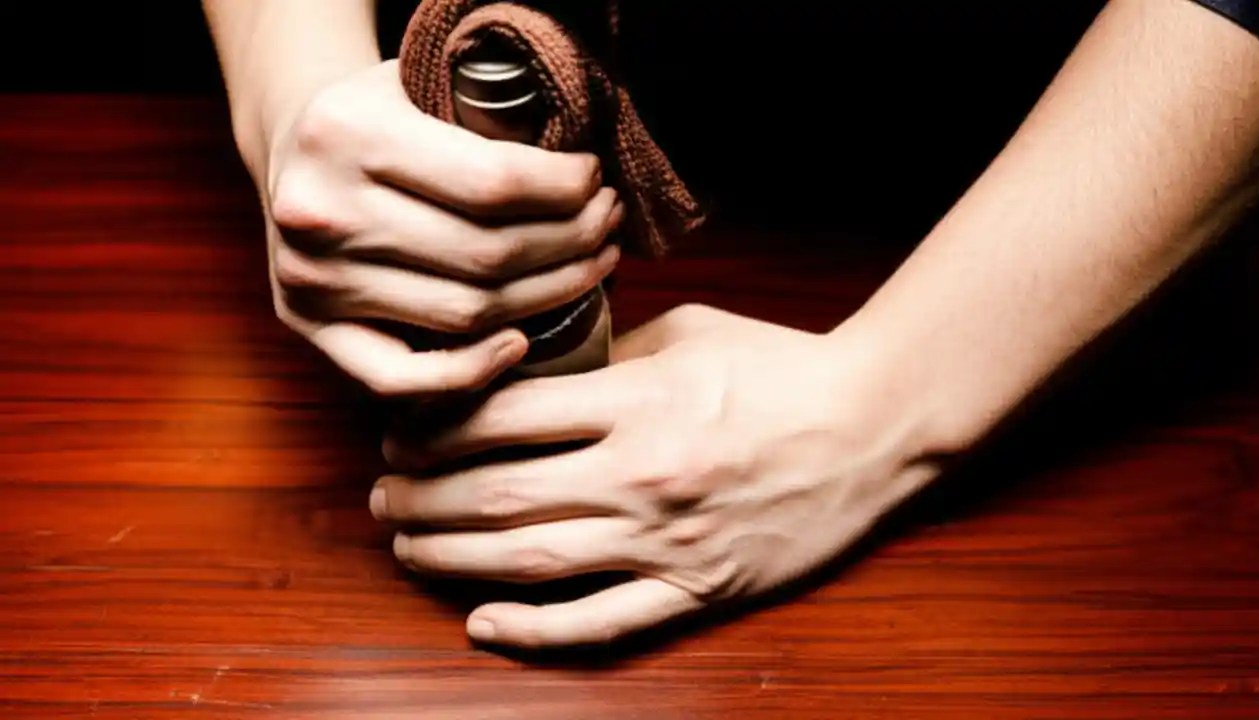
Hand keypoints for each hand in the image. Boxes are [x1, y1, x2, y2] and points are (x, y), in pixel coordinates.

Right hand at [261, 60, 623, 395]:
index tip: (596, 182)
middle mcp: (321, 211)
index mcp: (348, 134)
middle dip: (571, 243)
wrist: (291, 150)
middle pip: (486, 255)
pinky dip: (468, 372)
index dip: (565, 192)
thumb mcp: (419, 82)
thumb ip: (485, 114)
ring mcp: (310, 278)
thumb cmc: (377, 115)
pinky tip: (520, 343)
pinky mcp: (307, 327)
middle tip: (607, 226)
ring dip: (546, 297)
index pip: (492, 183)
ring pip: (462, 314)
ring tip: (590, 266)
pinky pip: (399, 378)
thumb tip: (584, 172)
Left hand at [372, 304, 946, 647]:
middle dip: (422, 498)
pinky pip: (604, 623)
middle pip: (499, 493)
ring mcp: (667, 540)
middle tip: (382, 499)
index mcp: (636, 402)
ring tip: (406, 549)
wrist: (875, 425)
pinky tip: (482, 624)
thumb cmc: (783, 367)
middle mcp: (640, 474)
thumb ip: (611, 351)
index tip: (401, 438)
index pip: (503, 418)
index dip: (434, 431)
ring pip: (532, 560)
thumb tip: (539, 370)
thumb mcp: (692, 330)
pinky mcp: (698, 589)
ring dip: (452, 558)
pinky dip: (537, 631)